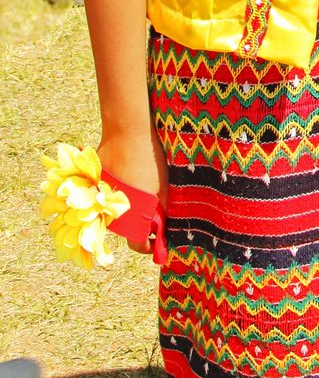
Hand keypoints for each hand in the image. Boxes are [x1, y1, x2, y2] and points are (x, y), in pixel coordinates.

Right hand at [97, 128, 167, 253]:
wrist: (126, 130)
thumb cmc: (149, 158)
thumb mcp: (163, 185)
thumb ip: (164, 209)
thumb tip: (167, 226)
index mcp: (128, 216)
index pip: (136, 244)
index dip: (148, 247)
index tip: (157, 243)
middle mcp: (109, 211)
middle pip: (126, 228)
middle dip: (139, 224)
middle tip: (154, 213)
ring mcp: (98, 197)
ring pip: (115, 210)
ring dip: (128, 206)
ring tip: (142, 188)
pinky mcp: (92, 183)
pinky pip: (105, 194)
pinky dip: (117, 190)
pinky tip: (129, 173)